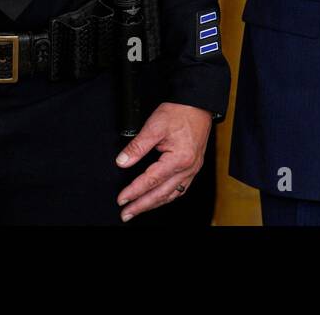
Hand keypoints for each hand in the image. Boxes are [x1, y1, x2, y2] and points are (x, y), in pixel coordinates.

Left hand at [114, 102, 210, 220]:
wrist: (198, 105)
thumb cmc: (179, 112)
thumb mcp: (154, 126)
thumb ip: (137, 146)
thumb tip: (122, 162)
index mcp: (179, 159)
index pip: (151, 181)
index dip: (134, 191)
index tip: (122, 199)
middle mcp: (188, 168)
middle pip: (162, 194)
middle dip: (142, 206)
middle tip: (126, 214)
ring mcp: (193, 169)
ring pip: (172, 195)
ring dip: (154, 204)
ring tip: (138, 210)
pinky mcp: (194, 167)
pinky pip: (181, 189)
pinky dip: (167, 197)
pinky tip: (159, 199)